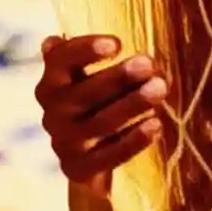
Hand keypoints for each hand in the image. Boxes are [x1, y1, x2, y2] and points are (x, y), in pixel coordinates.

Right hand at [35, 35, 167, 187]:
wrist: (88, 160)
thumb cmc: (97, 104)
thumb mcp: (84, 80)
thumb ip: (75, 60)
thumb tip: (51, 42)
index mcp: (51, 84)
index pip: (60, 62)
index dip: (84, 50)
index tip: (117, 43)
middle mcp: (53, 114)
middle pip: (85, 93)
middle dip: (118, 77)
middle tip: (149, 63)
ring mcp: (65, 143)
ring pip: (101, 123)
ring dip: (133, 104)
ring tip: (160, 87)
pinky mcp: (79, 168)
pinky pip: (109, 156)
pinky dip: (134, 140)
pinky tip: (156, 124)